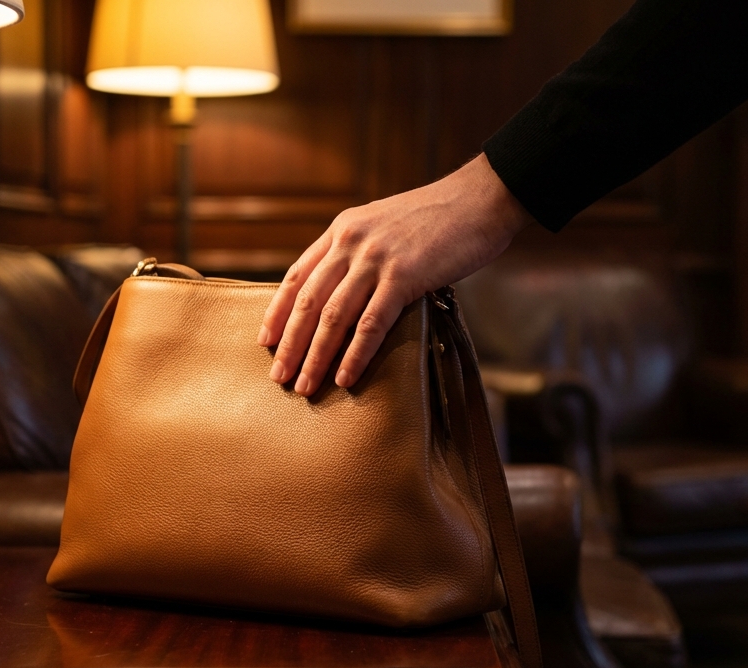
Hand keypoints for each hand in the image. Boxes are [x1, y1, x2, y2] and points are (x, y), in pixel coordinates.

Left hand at [258, 153, 531, 395]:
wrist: (481, 199)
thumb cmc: (441, 218)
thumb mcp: (387, 226)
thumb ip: (363, 252)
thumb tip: (349, 293)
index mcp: (343, 229)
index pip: (297, 275)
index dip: (278, 311)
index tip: (266, 341)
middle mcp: (351, 242)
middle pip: (308, 301)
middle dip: (290, 344)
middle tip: (278, 377)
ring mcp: (376, 258)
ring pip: (333, 316)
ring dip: (316, 356)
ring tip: (305, 387)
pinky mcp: (404, 276)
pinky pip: (371, 323)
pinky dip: (355, 354)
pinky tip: (345, 377)